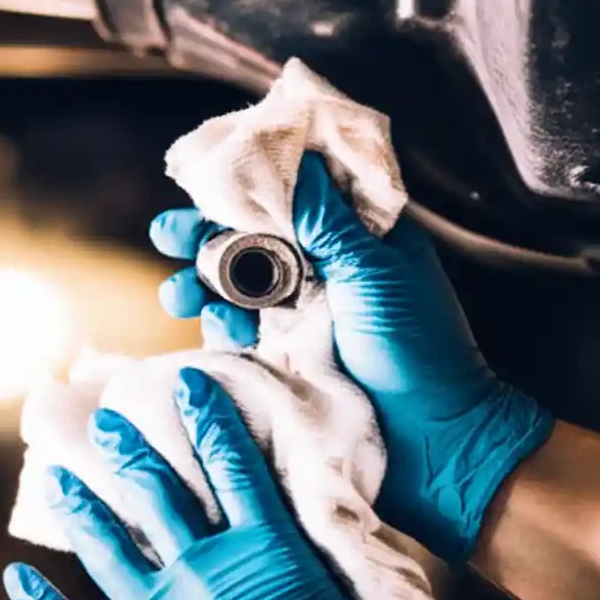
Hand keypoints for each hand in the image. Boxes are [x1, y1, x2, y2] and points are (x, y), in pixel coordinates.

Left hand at [3, 367, 352, 599]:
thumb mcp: (332, 590)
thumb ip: (305, 554)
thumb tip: (299, 515)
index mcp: (268, 548)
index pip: (237, 464)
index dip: (211, 418)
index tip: (189, 382)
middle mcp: (210, 568)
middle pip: (162, 492)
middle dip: (130, 451)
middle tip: (104, 422)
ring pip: (113, 545)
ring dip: (82, 506)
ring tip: (55, 473)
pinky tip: (17, 577)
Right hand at [148, 152, 551, 559]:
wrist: (430, 441)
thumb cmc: (418, 349)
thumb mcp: (372, 270)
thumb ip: (325, 217)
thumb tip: (291, 157)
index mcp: (357, 235)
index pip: (295, 191)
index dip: (249, 183)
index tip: (206, 178)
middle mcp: (325, 267)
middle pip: (253, 235)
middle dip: (206, 234)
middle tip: (168, 233)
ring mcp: (302, 314)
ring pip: (236, 284)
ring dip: (202, 282)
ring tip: (179, 295)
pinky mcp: (285, 357)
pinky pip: (238, 332)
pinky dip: (219, 327)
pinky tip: (219, 332)